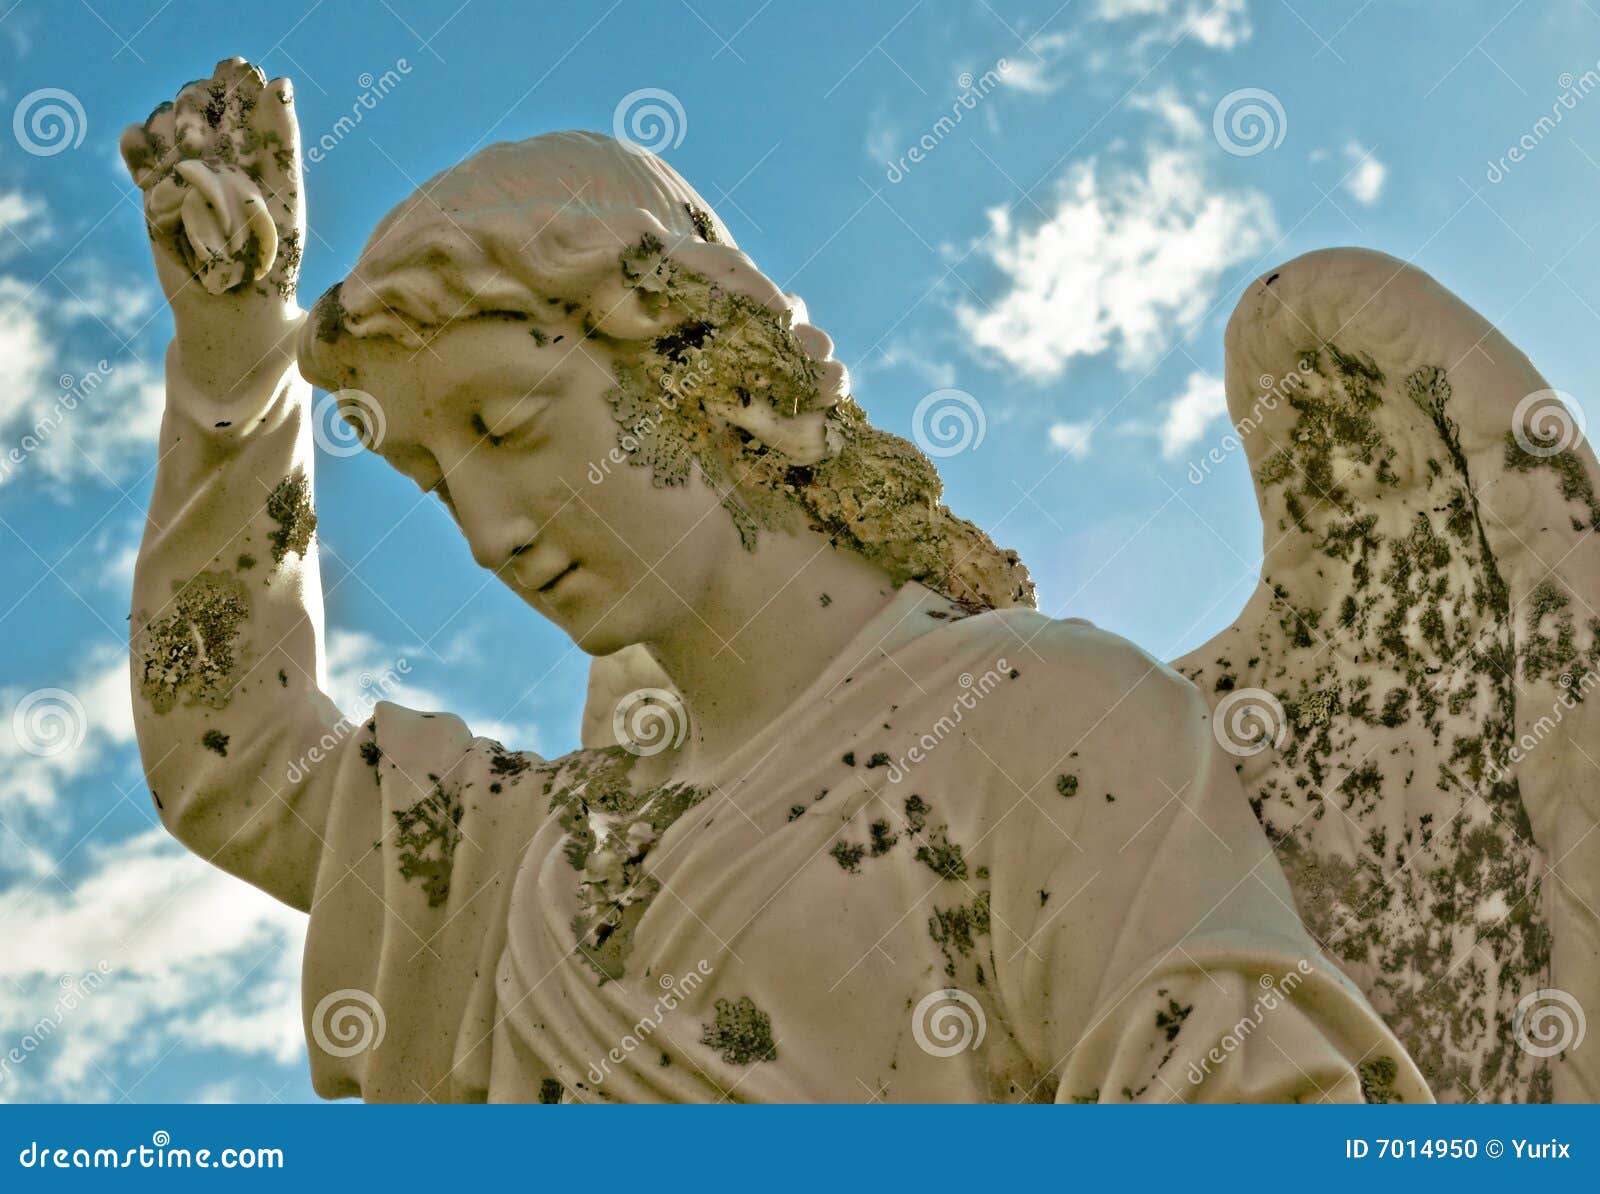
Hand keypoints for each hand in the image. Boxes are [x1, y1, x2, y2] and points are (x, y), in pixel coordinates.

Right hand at [120, 58, 305, 387]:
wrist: (235, 308)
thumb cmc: (273, 264)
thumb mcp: (286, 200)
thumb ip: (282, 142)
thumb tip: (281, 84)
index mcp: (263, 150)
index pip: (250, 93)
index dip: (244, 82)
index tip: (252, 86)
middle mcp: (225, 152)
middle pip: (203, 96)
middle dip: (201, 103)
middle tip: (204, 139)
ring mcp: (187, 165)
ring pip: (170, 115)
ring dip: (174, 123)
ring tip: (188, 154)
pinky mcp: (153, 185)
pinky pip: (137, 144)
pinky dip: (138, 145)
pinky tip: (149, 163)